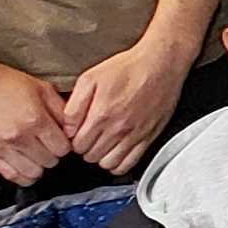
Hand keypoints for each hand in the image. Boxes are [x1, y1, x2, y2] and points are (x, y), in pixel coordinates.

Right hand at [0, 53, 79, 185]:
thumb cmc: (2, 82)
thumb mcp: (40, 88)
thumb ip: (60, 109)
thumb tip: (73, 129)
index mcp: (35, 119)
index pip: (63, 148)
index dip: (65, 145)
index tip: (60, 140)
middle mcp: (19, 136)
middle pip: (50, 162)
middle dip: (52, 154)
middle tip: (46, 145)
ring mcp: (1, 147)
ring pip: (33, 173)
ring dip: (38, 165)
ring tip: (34, 154)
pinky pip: (11, 176)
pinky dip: (22, 174)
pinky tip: (23, 163)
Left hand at [61, 34, 193, 173]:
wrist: (161, 64)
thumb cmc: (127, 68)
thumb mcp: (90, 78)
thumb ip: (73, 106)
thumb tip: (67, 129)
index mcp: (101, 114)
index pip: (77, 145)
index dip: (73, 140)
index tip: (77, 133)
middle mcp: (118, 128)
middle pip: (91, 156)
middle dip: (86, 148)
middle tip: (89, 136)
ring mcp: (135, 134)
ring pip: (109, 163)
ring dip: (101, 156)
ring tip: (101, 144)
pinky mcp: (149, 137)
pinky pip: (130, 163)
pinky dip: (119, 163)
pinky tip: (115, 152)